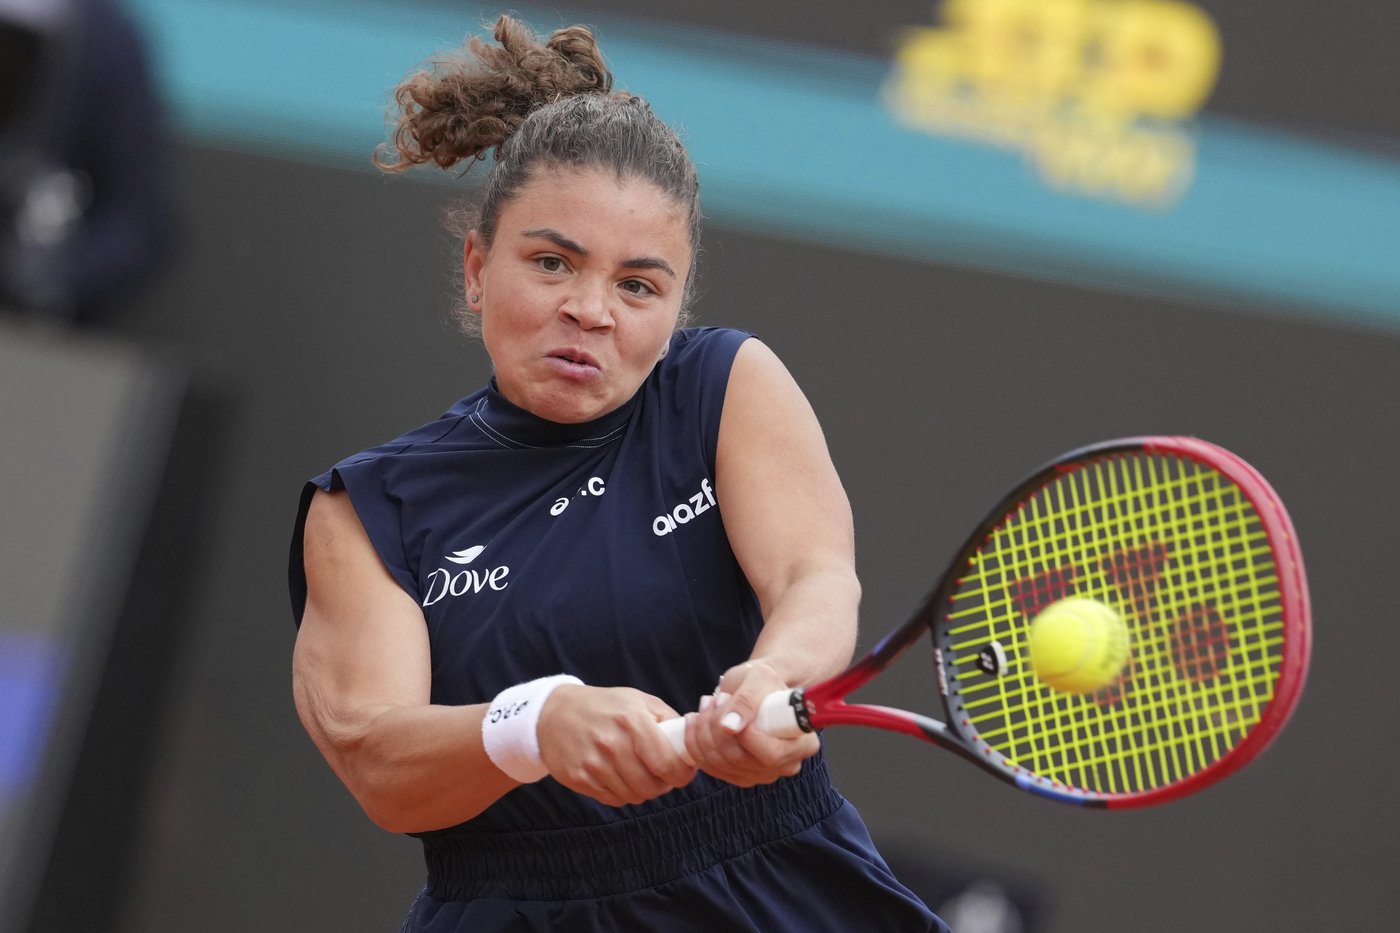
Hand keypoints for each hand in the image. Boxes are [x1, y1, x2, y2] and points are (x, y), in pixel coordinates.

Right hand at [537, 685, 696, 806]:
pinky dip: (622, 793)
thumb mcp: (638, 701)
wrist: (554, 713)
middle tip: (661, 774)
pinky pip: (613, 799)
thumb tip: (693, 740)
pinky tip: (619, 777)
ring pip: (633, 796)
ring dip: (643, 790)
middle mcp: (612, 744)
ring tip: (641, 774)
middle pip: (652, 785)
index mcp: (632, 721)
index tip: (683, 772)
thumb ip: (668, 719)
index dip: (682, 774)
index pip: (668, 764)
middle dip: (663, 784)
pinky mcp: (579, 778)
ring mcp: (593, 763)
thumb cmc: (604, 706)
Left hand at [684, 659, 819, 786]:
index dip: (748, 737)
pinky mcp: (740, 776)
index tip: (730, 709)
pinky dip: (695, 742)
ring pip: (720, 763)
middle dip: (716, 727)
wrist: (756, 690)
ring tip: (706, 704)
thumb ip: (747, 699)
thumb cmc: (764, 682)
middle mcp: (786, 765)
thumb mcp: (759, 678)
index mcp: (803, 743)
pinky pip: (710, 767)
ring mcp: (762, 774)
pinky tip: (697, 721)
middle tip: (713, 699)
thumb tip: (730, 726)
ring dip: (703, 731)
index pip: (772, 754)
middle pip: (740, 760)